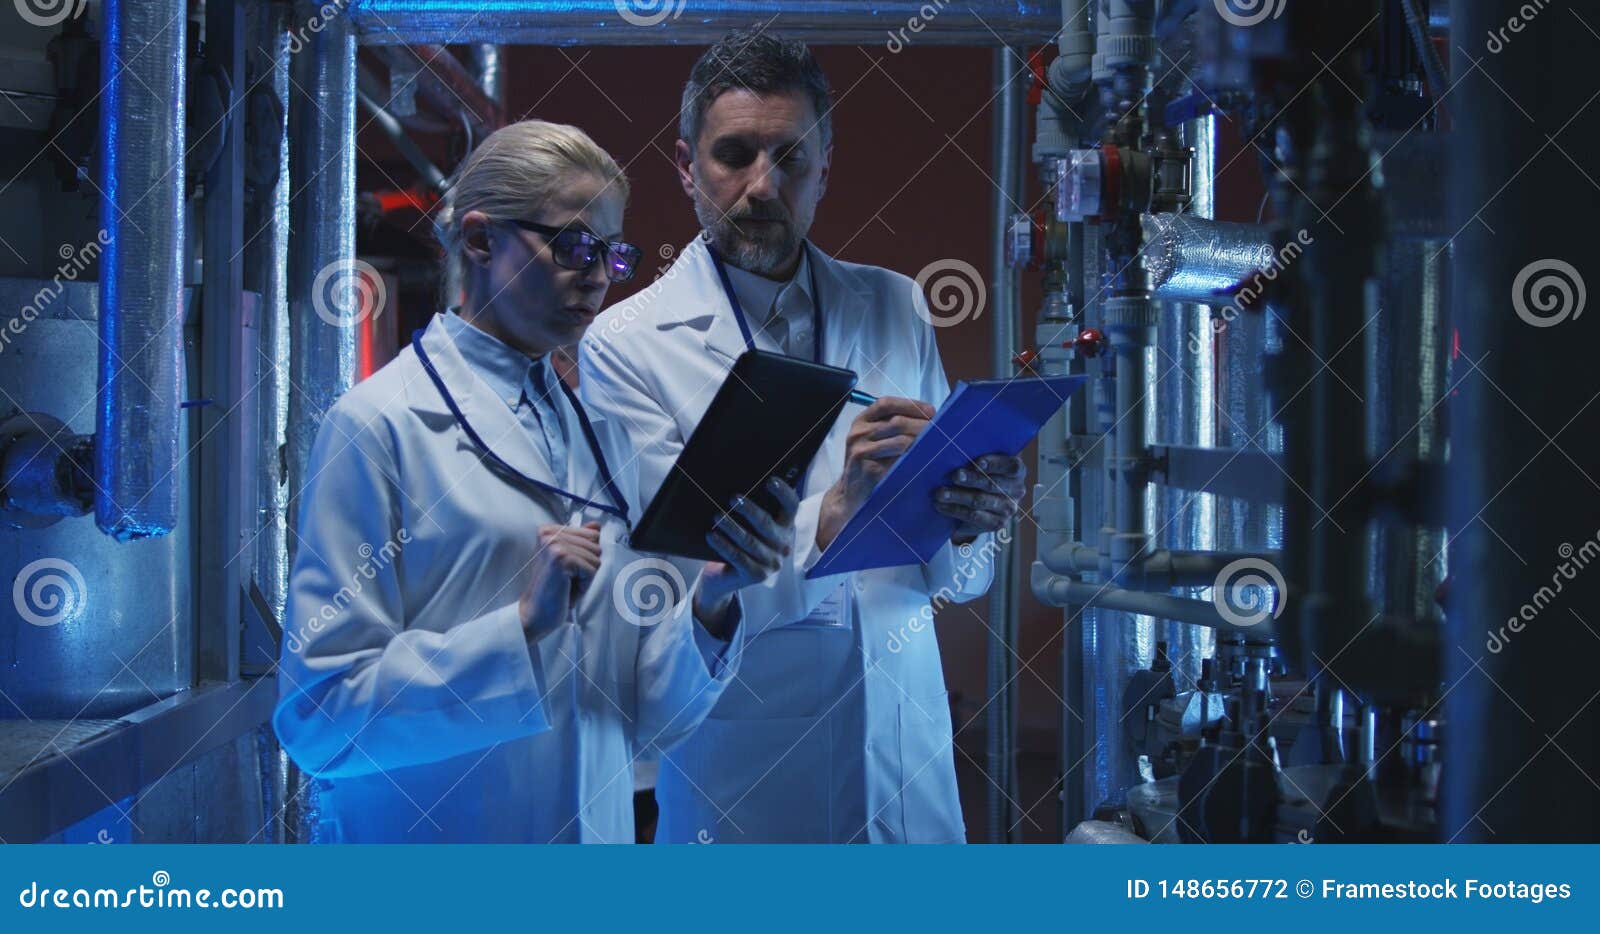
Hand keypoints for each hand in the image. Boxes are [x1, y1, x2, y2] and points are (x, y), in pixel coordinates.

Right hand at [519, 522, 602, 639]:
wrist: (536, 612)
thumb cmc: (554, 589)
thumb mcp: (571, 560)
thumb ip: (583, 541)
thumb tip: (597, 525)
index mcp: (549, 530)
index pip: (592, 534)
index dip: (586, 556)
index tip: (567, 569)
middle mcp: (549, 533)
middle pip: (596, 545)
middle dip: (588, 566)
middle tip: (566, 578)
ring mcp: (554, 544)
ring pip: (596, 557)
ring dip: (585, 576)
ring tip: (566, 583)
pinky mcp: (561, 558)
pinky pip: (592, 569)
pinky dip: (584, 584)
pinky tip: (566, 588)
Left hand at [695, 477, 799, 637]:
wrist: (725, 577)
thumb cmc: (738, 543)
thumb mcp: (749, 527)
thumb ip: (751, 511)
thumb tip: (738, 489)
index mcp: (786, 527)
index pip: (791, 506)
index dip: (783, 492)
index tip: (770, 480)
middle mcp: (784, 545)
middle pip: (767, 524)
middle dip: (750, 510)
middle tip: (732, 498)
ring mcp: (772, 562)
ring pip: (749, 541)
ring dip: (731, 527)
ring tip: (716, 516)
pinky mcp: (757, 575)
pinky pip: (738, 557)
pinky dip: (723, 545)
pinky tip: (711, 535)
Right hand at [818, 396, 934, 548]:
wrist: (851, 493)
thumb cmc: (869, 464)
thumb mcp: (874, 439)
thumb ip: (893, 426)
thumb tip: (929, 416)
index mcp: (861, 421)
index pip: (886, 404)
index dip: (910, 404)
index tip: (931, 411)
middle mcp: (858, 433)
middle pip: (896, 422)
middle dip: (922, 425)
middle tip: (940, 431)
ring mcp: (861, 451)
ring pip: (900, 441)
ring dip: (921, 443)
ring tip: (935, 446)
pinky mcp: (868, 470)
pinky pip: (897, 462)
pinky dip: (913, 460)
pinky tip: (923, 460)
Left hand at [934, 454, 1026, 541]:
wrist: (981, 505)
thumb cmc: (980, 476)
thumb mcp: (982, 466)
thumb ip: (977, 460)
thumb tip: (955, 454)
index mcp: (1018, 472)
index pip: (1013, 466)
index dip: (995, 464)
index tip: (977, 462)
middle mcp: (1017, 490)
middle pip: (992, 484)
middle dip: (971, 479)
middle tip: (954, 476)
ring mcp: (1009, 509)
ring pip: (980, 500)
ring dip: (957, 496)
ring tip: (940, 493)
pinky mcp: (998, 523)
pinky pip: (973, 516)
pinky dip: (955, 509)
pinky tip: (941, 505)